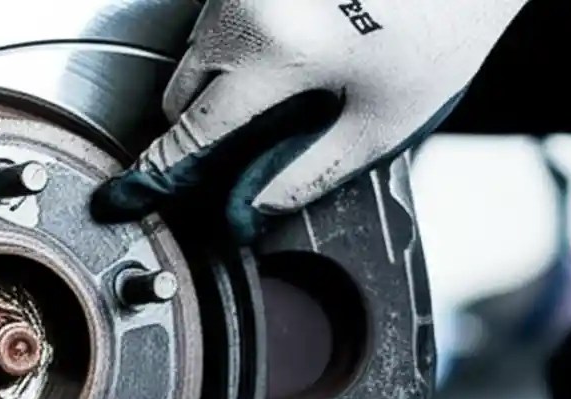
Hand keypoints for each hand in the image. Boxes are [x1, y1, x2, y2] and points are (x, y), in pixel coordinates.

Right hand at [91, 0, 529, 241]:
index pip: (194, 129)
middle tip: (245, 141)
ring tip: (286, 85)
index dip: (163, 169)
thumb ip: (308, 174)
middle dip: (200, 123)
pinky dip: (237, 45)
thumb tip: (251, 208)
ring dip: (219, 80)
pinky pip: (220, 19)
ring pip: (197, 50)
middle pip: (181, 89)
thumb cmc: (439, 31)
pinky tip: (293, 48)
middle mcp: (245, 10)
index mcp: (276, 55)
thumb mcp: (381, 123)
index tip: (131, 193)